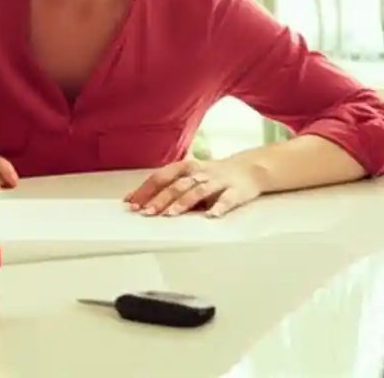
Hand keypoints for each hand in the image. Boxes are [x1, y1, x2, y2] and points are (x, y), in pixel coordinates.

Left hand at [124, 158, 265, 217]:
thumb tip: (138, 200)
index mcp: (187, 167)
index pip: (162, 177)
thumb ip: (168, 186)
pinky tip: (211, 216)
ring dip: (183, 203)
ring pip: (198, 191)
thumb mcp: (190, 176)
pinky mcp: (236, 191)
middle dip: (160, 199)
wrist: (251, 168)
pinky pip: (227, 199)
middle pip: (177, 185)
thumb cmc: (214, 175)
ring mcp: (218, 181)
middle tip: (147, 213)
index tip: (132, 203)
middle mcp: (201, 172)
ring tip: (171, 214)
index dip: (146, 189)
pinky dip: (219, 207)